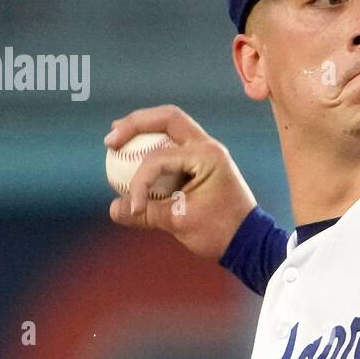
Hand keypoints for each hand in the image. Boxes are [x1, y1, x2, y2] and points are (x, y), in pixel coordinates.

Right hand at [104, 104, 258, 260]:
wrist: (248, 240)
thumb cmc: (220, 232)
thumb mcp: (179, 222)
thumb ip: (146, 213)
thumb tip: (114, 209)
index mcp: (207, 157)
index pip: (159, 158)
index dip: (139, 181)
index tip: (133, 207)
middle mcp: (209, 147)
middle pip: (167, 118)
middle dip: (135, 125)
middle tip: (111, 139)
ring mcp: (208, 151)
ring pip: (171, 126)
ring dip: (143, 128)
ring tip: (117, 137)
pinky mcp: (203, 161)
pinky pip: (174, 144)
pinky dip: (154, 144)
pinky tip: (135, 152)